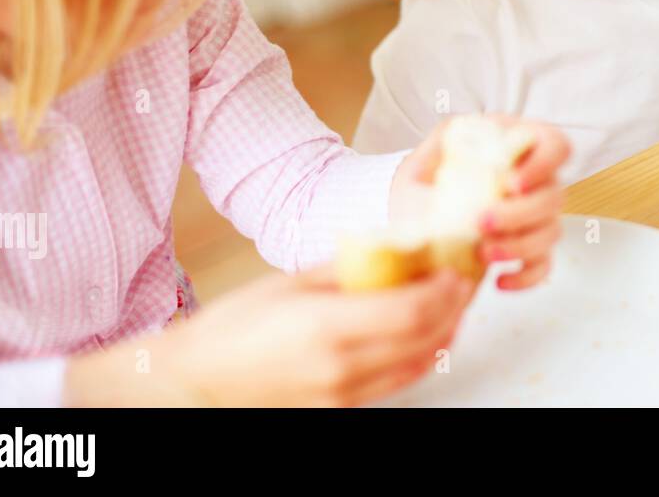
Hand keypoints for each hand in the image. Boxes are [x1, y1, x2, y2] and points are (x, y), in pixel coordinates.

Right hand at [63, 265, 472, 406]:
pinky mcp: (341, 408)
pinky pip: (398, 382)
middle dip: (456, 306)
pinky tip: (424, 332)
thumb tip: (392, 250)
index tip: (457, 266)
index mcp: (329, 326)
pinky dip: (421, 355)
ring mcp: (344, 394)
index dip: (447, 288)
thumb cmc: (233, 326)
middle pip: (427, 336)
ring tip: (451, 301)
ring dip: (445, 331)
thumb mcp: (290, 282)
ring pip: (419, 363)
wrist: (192, 382)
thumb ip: (346, 269)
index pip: (415, 309)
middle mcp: (343, 366)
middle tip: (466, 278)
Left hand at [390, 116, 569, 290]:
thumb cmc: (424, 187)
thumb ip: (441, 143)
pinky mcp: (528, 250)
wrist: (416, 227)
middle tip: (481, 223)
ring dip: (521, 246)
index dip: (545, 163)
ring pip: (552, 232)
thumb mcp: (427, 156)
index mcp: (516, 149)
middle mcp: (534, 181)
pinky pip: (544, 264)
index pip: (555, 145)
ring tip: (482, 253)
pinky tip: (499, 280)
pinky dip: (527, 276)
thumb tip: (454, 137)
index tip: (512, 183)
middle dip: (520, 214)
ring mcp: (535, 217)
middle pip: (554, 195)